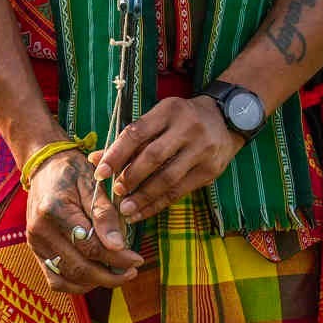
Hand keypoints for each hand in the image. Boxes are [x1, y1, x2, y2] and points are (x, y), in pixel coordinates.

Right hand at [25, 147, 142, 293]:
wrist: (45, 167)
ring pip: (68, 279)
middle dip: (111, 275)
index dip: (117, 258)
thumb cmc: (73, 171)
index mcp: (54, 210)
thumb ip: (105, 215)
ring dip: (96, 282)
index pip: (90, 246)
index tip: (137, 259)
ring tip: (116, 272)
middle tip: (132, 271)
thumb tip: (119, 246)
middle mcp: (39, 230)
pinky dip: (77, 284)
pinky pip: (56, 280)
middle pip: (79, 267)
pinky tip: (95, 275)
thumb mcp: (93, 184)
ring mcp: (34, 242)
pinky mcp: (35, 250)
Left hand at [91, 96, 243, 222]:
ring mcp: (201, 150)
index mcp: (168, 111)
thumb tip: (95, 159)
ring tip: (126, 209)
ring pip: (168, 178)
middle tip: (115, 192)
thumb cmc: (181, 119)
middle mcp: (187, 129)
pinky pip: (181, 190)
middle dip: (130, 177)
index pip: (137, 133)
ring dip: (144, 196)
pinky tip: (145, 211)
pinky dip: (160, 203)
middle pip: (153, 156)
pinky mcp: (211, 170)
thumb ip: (128, 139)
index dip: (116, 153)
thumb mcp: (157, 119)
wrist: (226, 119)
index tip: (100, 171)